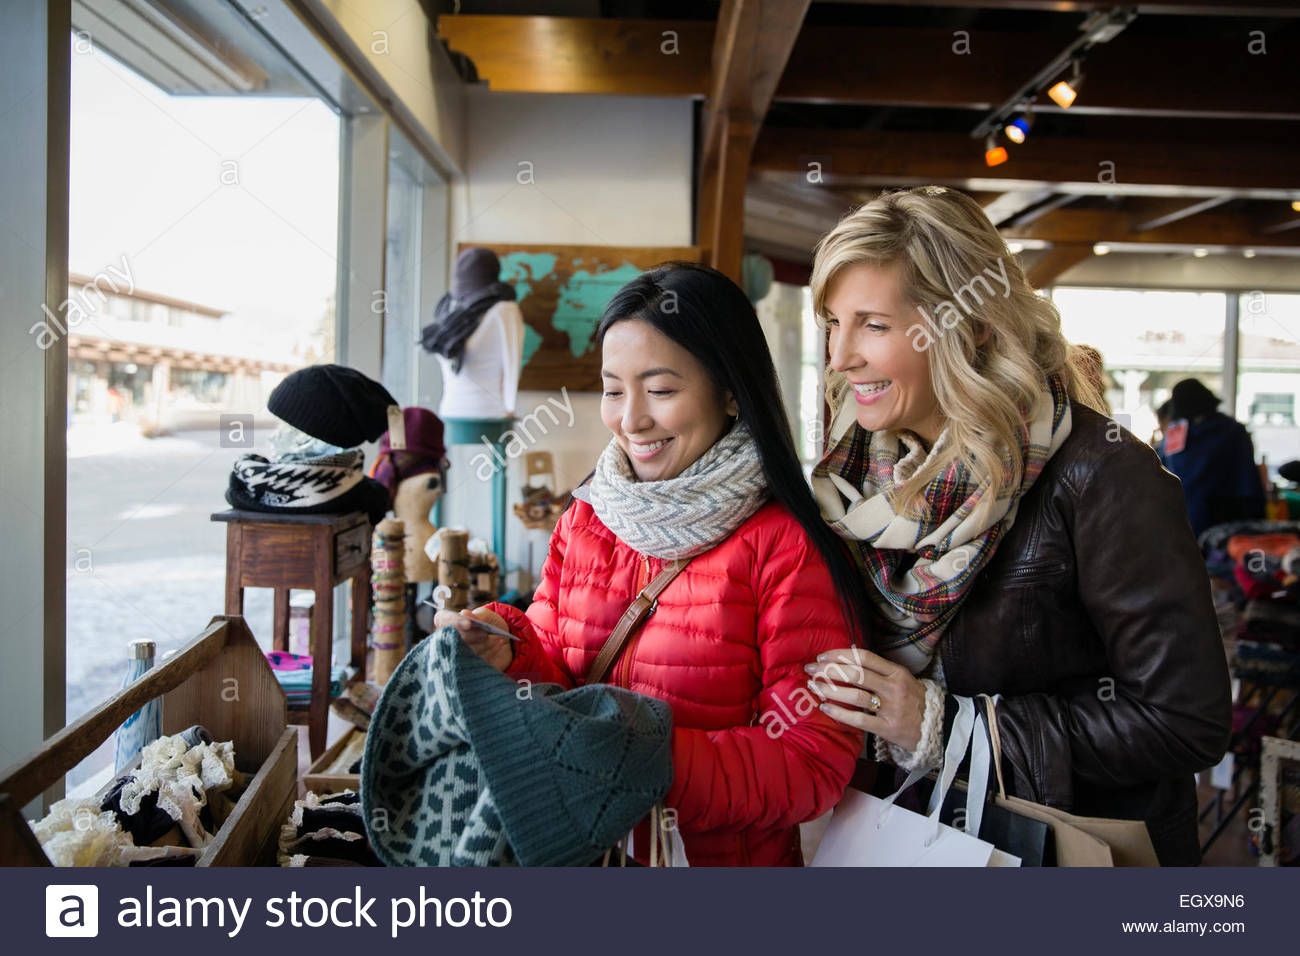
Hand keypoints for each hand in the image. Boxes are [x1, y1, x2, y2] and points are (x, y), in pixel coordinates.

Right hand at [434, 608, 513, 671]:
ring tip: (497, 638)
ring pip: (465, 652)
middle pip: (452, 638)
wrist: (505, 642)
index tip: (469, 624)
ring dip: (484, 645)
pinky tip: (498, 646)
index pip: (442, 619)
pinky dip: (490, 653)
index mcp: (449, 622)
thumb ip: (478, 615)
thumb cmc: (491, 625)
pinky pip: (477, 662)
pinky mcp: (468, 668)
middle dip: (472, 636)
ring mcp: (456, 655)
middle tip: (485, 634)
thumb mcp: (487, 616)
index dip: (453, 622)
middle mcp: (448, 639)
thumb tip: (464, 613)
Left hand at [804, 647, 926, 751]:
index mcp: (897, 672)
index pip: (864, 657)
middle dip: (829, 670)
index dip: (840, 654)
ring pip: (856, 695)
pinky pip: (859, 719)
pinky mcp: (888, 728)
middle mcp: (894, 688)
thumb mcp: (902, 679)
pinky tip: (825, 708)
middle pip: (857, 674)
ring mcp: (892, 708)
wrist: (938, 728)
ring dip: (830, 690)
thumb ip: (879, 670)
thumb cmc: (914, 701)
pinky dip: (839, 713)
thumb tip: (848, 655)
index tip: (822, 656)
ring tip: (814, 687)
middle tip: (811, 670)